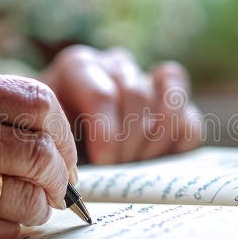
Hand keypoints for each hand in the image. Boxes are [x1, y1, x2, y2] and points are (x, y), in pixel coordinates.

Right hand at [0, 62, 77, 238]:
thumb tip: (52, 136)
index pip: (35, 101)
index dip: (63, 133)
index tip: (63, 153)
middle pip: (38, 151)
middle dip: (59, 177)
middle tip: (58, 188)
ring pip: (23, 194)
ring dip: (37, 207)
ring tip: (29, 207)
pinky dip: (12, 228)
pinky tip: (3, 223)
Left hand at [42, 46, 201, 163]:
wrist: (60, 135)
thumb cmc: (51, 139)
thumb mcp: (46, 136)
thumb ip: (59, 143)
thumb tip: (81, 173)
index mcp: (79, 67)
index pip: (102, 94)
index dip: (106, 133)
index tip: (102, 162)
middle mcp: (116, 65)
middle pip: (136, 96)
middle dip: (127, 141)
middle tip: (116, 168)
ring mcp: (147, 79)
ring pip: (170, 99)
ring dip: (156, 139)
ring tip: (137, 163)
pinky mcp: (173, 103)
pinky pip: (191, 118)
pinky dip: (180, 141)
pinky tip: (159, 158)